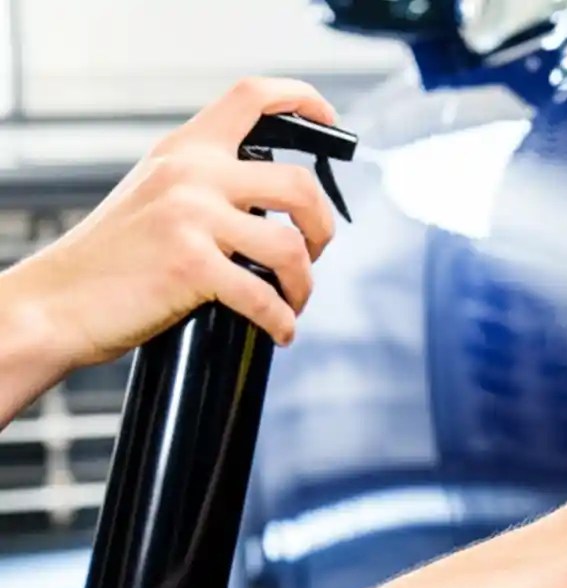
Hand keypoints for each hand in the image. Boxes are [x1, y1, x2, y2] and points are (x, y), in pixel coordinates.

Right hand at [2, 77, 338, 368]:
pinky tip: (280, 330)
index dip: (304, 99)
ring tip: (293, 300)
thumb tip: (272, 204)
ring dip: (304, 282)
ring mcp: (191, 218)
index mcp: (185, 149)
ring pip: (291, 246)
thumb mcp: (154, 194)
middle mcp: (191, 174)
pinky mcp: (191, 266)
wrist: (56, 303)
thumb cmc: (109, 260)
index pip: (254, 96)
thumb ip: (204, 184)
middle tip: (313, 253)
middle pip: (300, 184)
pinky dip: (282, 320)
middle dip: (323, 227)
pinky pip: (265, 297)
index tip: (329, 121)